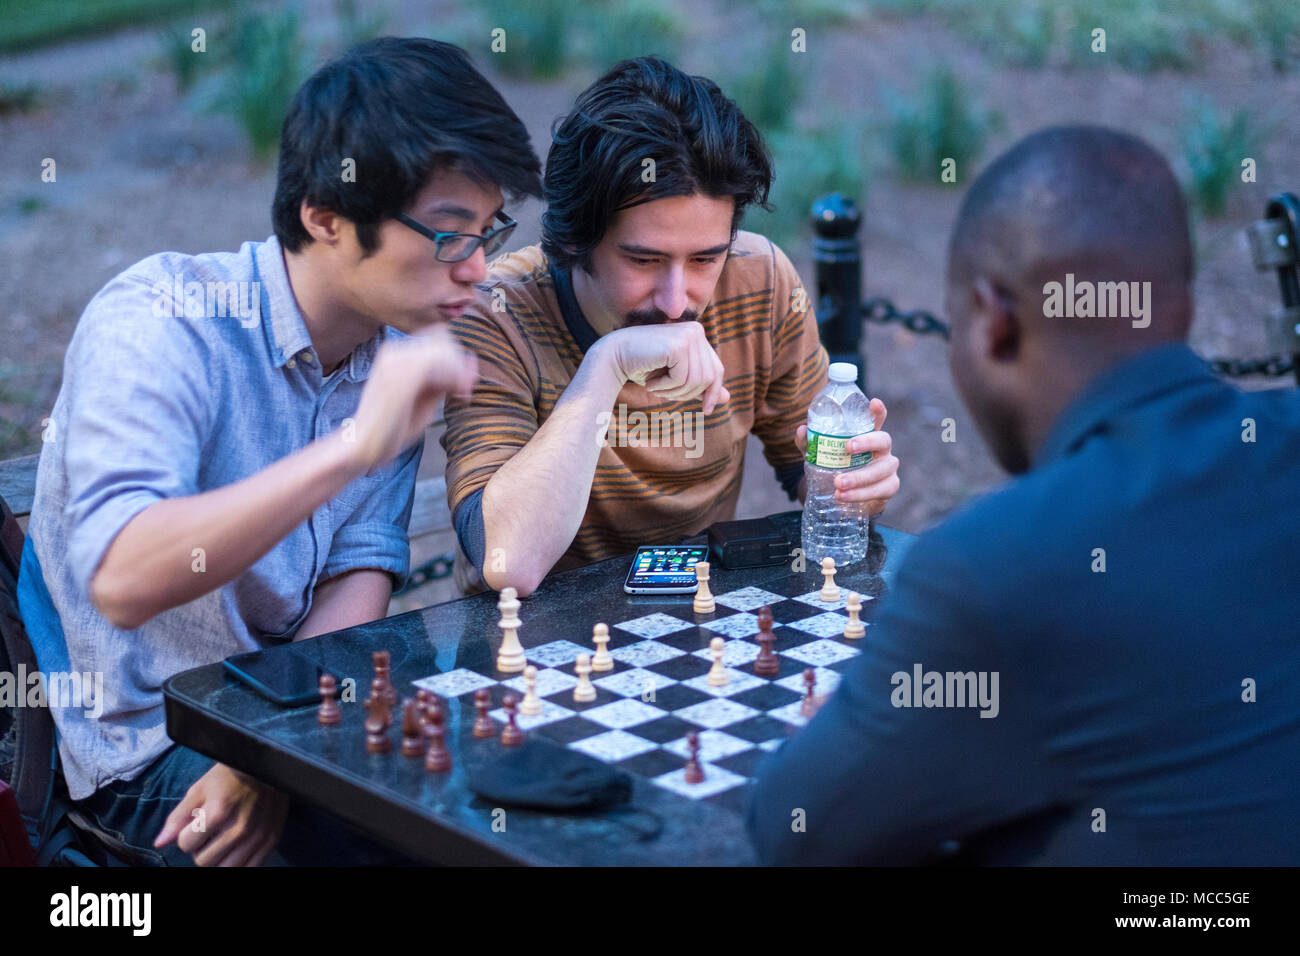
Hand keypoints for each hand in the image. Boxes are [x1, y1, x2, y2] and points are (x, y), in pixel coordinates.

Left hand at [155, 763, 288, 866]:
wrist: (266, 765)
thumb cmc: (229, 776)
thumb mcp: (199, 790)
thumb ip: (178, 817)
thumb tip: (159, 843)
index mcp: (218, 812)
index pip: (186, 844)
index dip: (186, 835)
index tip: (196, 823)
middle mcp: (239, 828)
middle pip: (204, 861)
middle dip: (201, 849)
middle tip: (210, 832)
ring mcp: (258, 836)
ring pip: (226, 869)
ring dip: (219, 858)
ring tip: (224, 840)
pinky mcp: (272, 840)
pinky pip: (250, 868)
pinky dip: (239, 862)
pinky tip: (237, 848)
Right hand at [349, 324, 477, 469]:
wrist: (363, 447)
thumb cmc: (394, 428)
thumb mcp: (426, 399)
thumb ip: (447, 379)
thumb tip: (472, 359)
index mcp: (397, 353)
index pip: (438, 336)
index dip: (456, 356)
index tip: (461, 385)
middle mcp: (393, 351)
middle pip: (443, 338)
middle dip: (460, 364)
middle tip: (463, 392)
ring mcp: (394, 360)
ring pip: (443, 349)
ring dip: (457, 372)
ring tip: (459, 396)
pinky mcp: (398, 375)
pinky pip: (438, 363)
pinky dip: (453, 378)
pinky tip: (453, 396)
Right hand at [596, 323, 729, 413]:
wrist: (613, 356)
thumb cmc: (643, 366)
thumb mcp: (676, 377)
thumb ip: (700, 384)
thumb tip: (728, 398)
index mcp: (698, 334)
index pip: (716, 369)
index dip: (713, 392)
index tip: (706, 410)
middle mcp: (697, 330)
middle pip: (708, 377)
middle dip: (688, 393)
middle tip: (665, 393)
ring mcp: (689, 335)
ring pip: (696, 380)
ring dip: (674, 391)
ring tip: (656, 386)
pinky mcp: (678, 345)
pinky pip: (682, 378)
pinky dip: (666, 386)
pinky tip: (651, 380)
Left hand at [795, 398, 898, 515]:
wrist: (844, 497)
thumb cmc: (835, 469)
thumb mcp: (819, 455)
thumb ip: (810, 443)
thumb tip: (802, 430)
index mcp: (868, 436)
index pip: (878, 419)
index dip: (878, 411)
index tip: (873, 403)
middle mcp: (882, 449)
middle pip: (883, 440)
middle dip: (866, 443)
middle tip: (847, 448)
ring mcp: (888, 468)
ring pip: (881, 469)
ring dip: (859, 477)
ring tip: (838, 484)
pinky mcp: (889, 487)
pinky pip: (880, 490)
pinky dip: (861, 494)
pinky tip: (844, 497)